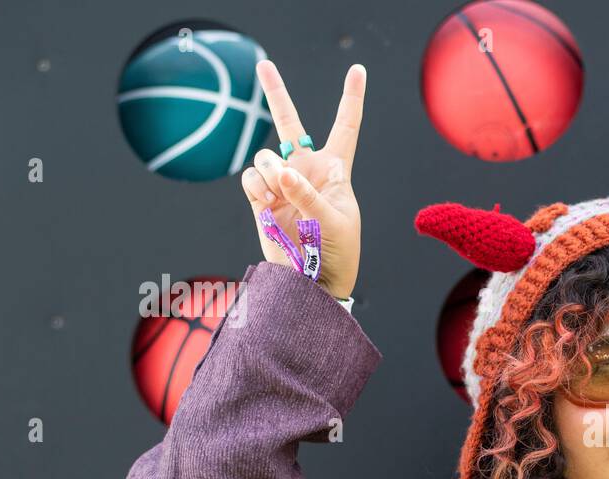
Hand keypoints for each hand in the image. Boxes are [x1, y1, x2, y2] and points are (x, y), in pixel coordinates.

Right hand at [241, 61, 365, 299]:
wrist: (314, 282)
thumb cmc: (337, 253)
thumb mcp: (334, 224)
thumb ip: (308, 196)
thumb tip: (283, 172)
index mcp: (336, 170)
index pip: (346, 126)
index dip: (351, 98)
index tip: (357, 69)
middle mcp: (306, 170)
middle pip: (289, 124)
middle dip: (275, 94)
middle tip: (263, 65)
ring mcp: (281, 183)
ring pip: (265, 156)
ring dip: (272, 174)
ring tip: (284, 198)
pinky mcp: (261, 198)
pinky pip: (251, 178)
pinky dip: (257, 187)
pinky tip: (268, 201)